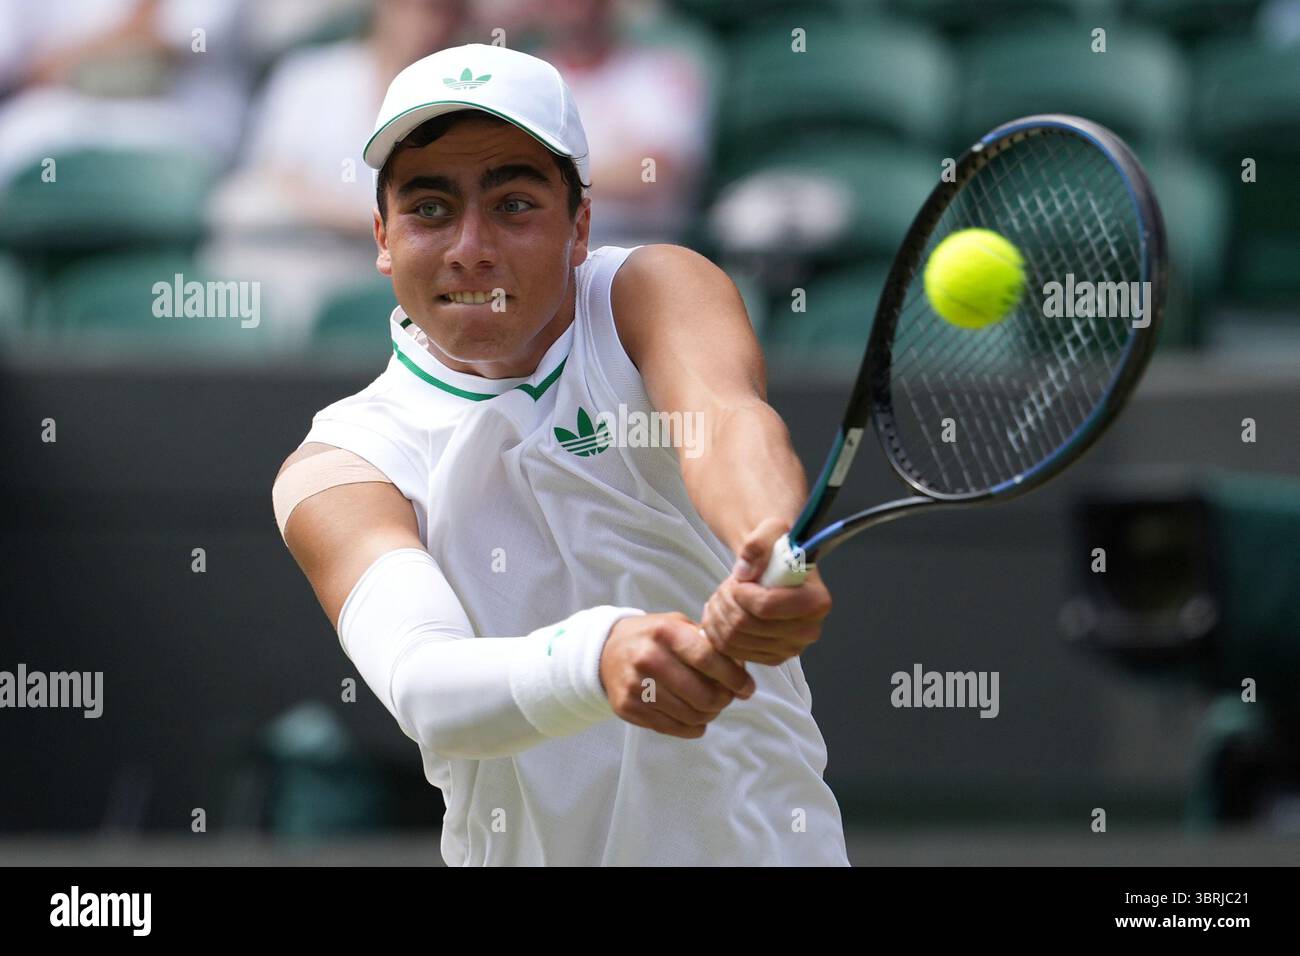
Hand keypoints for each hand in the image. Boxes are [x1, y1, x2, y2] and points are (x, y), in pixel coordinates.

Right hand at [600, 612, 754, 738]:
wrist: (606, 651)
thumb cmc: (653, 637)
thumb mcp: (677, 625)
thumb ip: (707, 642)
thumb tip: (741, 670)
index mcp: (665, 632)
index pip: (708, 659)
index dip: (734, 677)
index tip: (747, 687)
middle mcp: (647, 658)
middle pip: (702, 695)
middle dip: (724, 701)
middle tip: (728, 698)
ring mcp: (636, 686)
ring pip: (690, 716)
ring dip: (709, 715)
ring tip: (711, 706)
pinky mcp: (628, 708)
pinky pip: (673, 728)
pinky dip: (692, 727)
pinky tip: (695, 718)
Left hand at [701, 518, 832, 665]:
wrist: (778, 568)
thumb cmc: (778, 551)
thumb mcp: (771, 530)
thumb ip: (758, 543)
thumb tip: (745, 571)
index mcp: (816, 601)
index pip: (767, 606)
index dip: (742, 593)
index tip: (738, 579)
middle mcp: (808, 631)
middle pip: (747, 625)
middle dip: (727, 601)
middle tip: (726, 586)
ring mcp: (790, 648)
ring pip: (734, 639)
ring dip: (719, 615)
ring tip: (722, 596)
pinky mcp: (772, 658)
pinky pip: (731, 651)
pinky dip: (717, 631)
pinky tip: (722, 612)